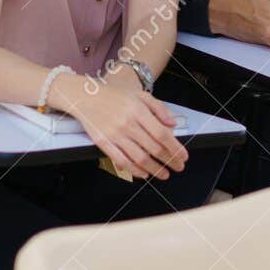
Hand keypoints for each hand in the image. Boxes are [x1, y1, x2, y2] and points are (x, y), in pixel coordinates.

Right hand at [50, 74, 188, 180]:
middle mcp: (128, 124)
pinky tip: (143, 174)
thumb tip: (173, 125)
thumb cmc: (115, 96)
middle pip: (153, 148)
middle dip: (169, 160)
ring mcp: (114, 134)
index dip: (175, 148)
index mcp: (139, 111)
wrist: (86, 96)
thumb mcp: (141, 95)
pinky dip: (134, 169)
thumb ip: (159, 109)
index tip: (183, 156)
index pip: (162, 134)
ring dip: (154, 169)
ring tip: (164, 174)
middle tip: (178, 167)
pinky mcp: (103, 143)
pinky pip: (121, 160)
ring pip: (139, 157)